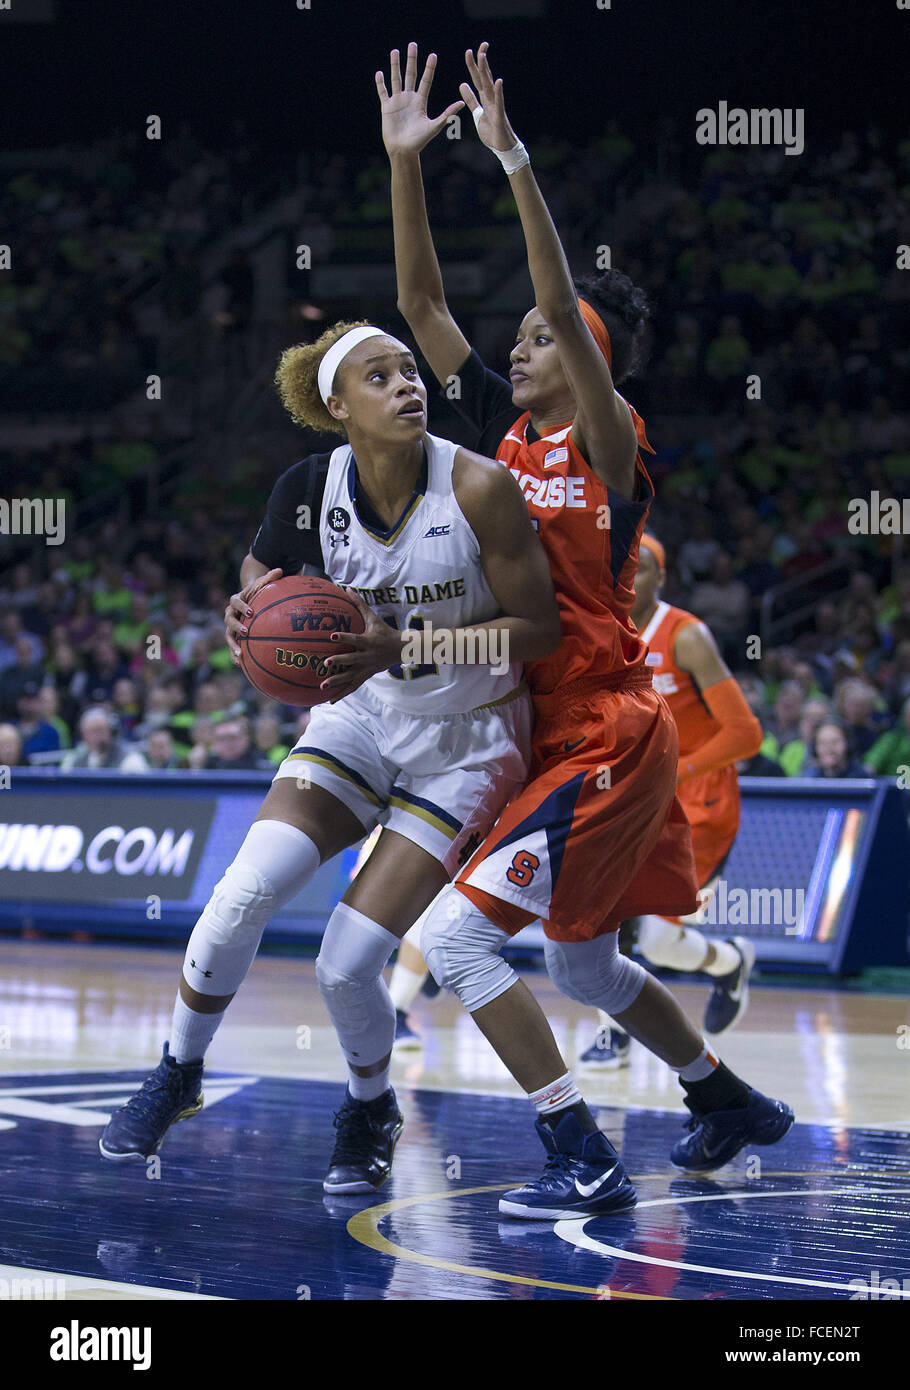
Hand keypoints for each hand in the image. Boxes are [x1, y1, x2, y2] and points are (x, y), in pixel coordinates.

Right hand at [224, 567, 282, 665]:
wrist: (247, 601)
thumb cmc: (256, 593)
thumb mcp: (262, 584)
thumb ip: (269, 578)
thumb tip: (280, 570)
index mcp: (236, 601)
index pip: (236, 602)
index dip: (241, 606)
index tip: (250, 610)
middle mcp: (230, 614)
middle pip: (229, 621)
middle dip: (236, 626)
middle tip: (245, 631)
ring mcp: (230, 627)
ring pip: (228, 636)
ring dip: (233, 646)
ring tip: (240, 656)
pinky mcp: (234, 637)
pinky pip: (233, 647)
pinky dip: (235, 656)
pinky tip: (241, 666)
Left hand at [319, 592, 402, 701]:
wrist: (400, 649)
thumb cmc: (384, 631)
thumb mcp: (373, 617)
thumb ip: (359, 604)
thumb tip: (346, 588)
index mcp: (368, 641)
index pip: (354, 638)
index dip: (344, 637)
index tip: (332, 636)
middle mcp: (366, 656)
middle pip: (351, 660)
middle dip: (339, 662)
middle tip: (325, 663)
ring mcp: (366, 668)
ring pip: (350, 677)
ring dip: (337, 682)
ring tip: (322, 686)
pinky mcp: (366, 676)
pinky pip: (352, 686)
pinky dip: (342, 693)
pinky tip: (330, 700)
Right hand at [376, 41, 463, 156]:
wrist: (403, 151)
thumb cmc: (420, 141)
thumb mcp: (435, 126)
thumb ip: (447, 114)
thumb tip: (462, 103)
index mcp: (421, 101)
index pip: (426, 80)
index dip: (429, 68)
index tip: (433, 55)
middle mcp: (409, 98)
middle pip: (410, 75)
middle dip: (411, 60)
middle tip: (412, 44)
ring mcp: (397, 102)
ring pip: (396, 79)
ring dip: (395, 66)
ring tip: (395, 51)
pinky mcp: (386, 108)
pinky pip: (383, 92)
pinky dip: (380, 83)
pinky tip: (379, 73)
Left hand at [460, 42, 518, 154]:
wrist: (502, 148)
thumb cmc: (492, 132)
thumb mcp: (478, 114)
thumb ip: (471, 100)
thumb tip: (462, 84)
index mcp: (485, 99)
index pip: (478, 79)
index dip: (473, 66)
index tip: (470, 51)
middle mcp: (491, 99)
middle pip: (485, 78)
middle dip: (482, 62)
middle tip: (481, 45)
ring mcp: (496, 106)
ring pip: (490, 86)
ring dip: (486, 71)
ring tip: (483, 56)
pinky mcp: (499, 116)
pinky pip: (499, 103)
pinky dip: (498, 92)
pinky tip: (498, 81)